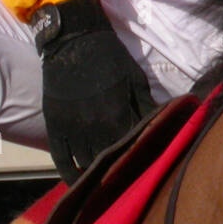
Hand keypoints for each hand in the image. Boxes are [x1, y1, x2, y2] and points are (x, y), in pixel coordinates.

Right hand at [40, 0, 155, 180]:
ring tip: (106, 182)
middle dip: (119, 169)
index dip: (139, 158)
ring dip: (96, 173)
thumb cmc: (111, 58)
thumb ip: (148, 106)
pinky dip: (69, 173)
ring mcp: (72, 127)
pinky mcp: (55, 125)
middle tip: (126, 177)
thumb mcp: (137, 80)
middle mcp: (95, 127)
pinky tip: (77, 182)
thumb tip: (167, 123)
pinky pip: (61, 158)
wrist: (74, 41)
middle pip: (109, 160)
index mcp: (118, 115)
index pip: (132, 148)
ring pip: (86, 162)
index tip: (144, 167)